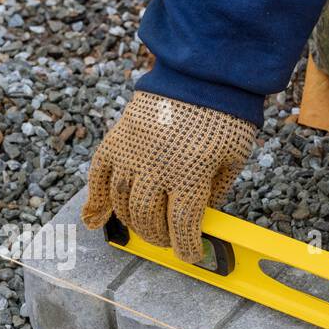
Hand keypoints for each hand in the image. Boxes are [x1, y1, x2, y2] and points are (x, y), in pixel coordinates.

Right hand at [81, 91, 254, 262]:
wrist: (201, 73)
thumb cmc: (224, 117)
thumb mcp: (233, 160)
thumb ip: (215, 192)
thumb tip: (202, 219)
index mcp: (190, 174)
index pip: (182, 225)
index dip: (186, 247)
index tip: (191, 255)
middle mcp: (156, 167)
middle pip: (148, 217)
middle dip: (159, 236)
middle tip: (169, 240)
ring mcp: (132, 152)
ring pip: (122, 201)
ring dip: (132, 222)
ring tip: (145, 229)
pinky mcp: (117, 139)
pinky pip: (99, 175)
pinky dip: (95, 199)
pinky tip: (95, 219)